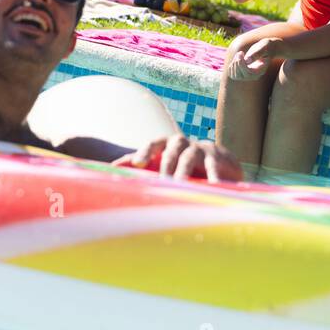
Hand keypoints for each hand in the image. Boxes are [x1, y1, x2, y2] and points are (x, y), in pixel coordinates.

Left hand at [113, 134, 243, 182]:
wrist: (218, 161)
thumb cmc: (181, 163)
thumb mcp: (160, 161)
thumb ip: (137, 162)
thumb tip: (111, 167)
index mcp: (166, 143)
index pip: (154, 143)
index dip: (145, 151)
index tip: (139, 163)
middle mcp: (182, 143)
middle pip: (171, 151)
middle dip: (166, 166)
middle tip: (161, 182)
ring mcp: (200, 149)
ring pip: (189, 158)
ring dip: (184, 172)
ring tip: (180, 186)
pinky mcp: (216, 159)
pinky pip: (213, 168)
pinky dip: (212, 177)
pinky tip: (211, 187)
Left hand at [226, 37, 282, 79]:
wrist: (265, 49)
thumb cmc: (265, 47)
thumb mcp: (264, 48)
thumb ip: (257, 53)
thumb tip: (248, 60)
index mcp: (260, 71)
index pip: (248, 73)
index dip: (241, 64)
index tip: (240, 53)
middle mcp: (254, 76)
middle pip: (240, 76)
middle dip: (237, 63)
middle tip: (240, 52)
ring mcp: (247, 76)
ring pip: (234, 75)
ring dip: (234, 63)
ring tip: (240, 54)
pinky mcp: (241, 73)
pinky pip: (231, 73)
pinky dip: (231, 65)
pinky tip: (237, 58)